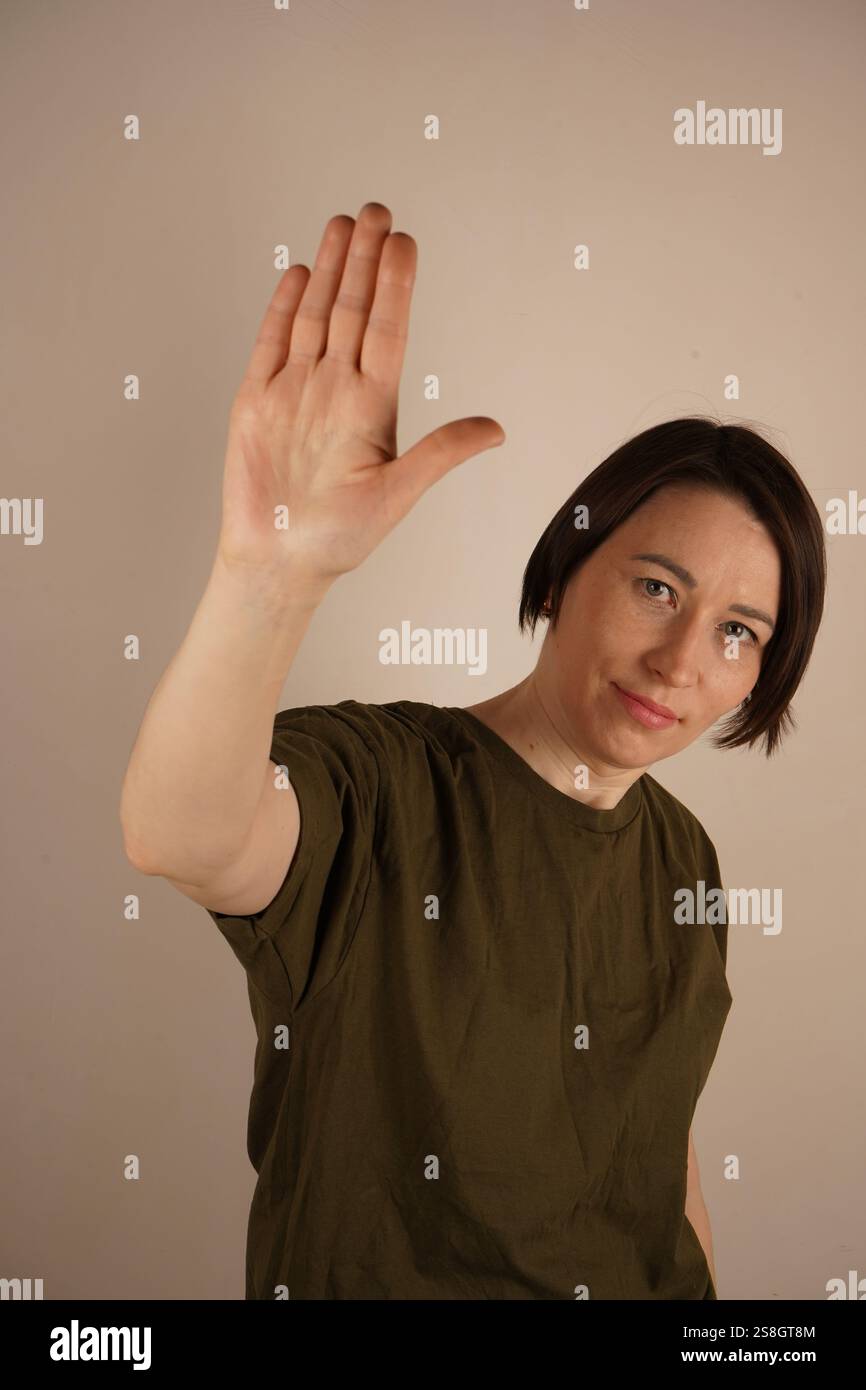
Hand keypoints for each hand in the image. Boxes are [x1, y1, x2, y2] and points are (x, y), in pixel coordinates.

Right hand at [217, 201, 505, 582]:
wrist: (277, 562)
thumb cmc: (338, 539)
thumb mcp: (398, 495)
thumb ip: (440, 453)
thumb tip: (497, 430)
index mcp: (372, 406)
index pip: (388, 331)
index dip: (397, 285)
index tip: (405, 242)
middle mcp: (336, 389)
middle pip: (353, 310)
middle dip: (365, 260)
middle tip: (377, 210)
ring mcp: (295, 390)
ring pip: (315, 316)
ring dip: (329, 271)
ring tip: (343, 225)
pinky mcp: (255, 400)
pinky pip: (271, 342)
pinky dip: (283, 307)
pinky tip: (299, 273)